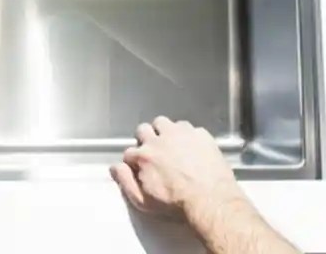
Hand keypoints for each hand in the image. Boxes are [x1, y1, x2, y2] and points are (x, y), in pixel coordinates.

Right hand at [110, 116, 243, 222]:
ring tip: (170, 144)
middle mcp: (159, 140)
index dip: (133, 160)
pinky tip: (191, 148)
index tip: (139, 166)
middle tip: (153, 152)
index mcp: (144, 156)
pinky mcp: (199, 134)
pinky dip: (187, 136)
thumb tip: (116, 168)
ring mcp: (180, 134)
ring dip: (164, 132)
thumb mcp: (144, 201)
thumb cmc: (178, 203)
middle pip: (143, 130)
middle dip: (145, 140)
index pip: (129, 152)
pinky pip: (188, 128)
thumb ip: (125, 182)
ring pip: (164, 122)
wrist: (210, 199)